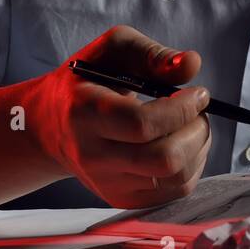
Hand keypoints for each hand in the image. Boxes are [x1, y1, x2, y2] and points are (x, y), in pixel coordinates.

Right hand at [25, 24, 211, 207]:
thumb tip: (191, 64)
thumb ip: (151, 53)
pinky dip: (191, 166)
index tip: (198, 93)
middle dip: (196, 131)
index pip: (141, 124)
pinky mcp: (120, 198)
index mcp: (85, 113)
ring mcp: (107, 183)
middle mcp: (93, 155)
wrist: (50, 126)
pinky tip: (182, 143)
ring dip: (198, 148)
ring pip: (175, 179)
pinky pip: (173, 192)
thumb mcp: (112, 50)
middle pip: (164, 159)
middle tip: (198, 111)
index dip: (181, 110)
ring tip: (192, 124)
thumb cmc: (87, 80)